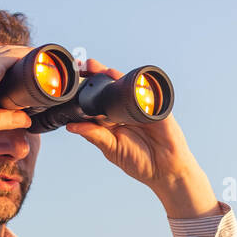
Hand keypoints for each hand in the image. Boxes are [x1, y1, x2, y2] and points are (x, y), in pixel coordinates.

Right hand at [0, 46, 33, 150]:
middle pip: (6, 54)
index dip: (14, 66)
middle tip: (43, 62)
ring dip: (28, 53)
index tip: (30, 72)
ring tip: (46, 57)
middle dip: (24, 56)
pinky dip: (26, 56)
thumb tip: (27, 120)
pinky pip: (12, 56)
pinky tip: (39, 58)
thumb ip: (9, 119)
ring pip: (11, 52)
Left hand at [65, 59, 221, 217]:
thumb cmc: (139, 161)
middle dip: (100, 75)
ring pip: (128, 85)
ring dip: (117, 76)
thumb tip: (71, 127)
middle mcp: (125, 109)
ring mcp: (141, 106)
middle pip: (112, 87)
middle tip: (88, 66)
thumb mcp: (112, 148)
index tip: (76, 80)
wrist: (166, 170)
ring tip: (105, 71)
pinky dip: (140, 85)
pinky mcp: (157, 106)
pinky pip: (148, 92)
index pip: (98, 100)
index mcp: (112, 119)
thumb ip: (94, 135)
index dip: (87, 89)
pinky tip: (130, 82)